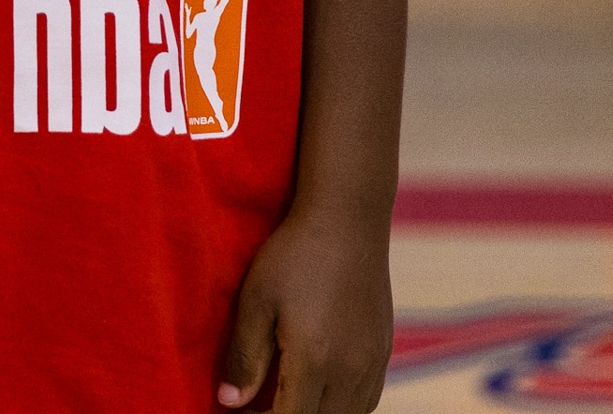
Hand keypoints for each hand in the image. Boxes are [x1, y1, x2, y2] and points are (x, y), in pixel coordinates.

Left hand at [217, 207, 392, 413]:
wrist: (347, 216)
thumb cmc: (295, 252)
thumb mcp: (257, 299)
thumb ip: (244, 356)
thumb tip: (229, 402)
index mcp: (314, 361)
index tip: (241, 411)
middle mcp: (349, 370)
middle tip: (260, 403)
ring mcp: (372, 361)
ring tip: (288, 395)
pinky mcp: (383, 349)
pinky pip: (367, 399)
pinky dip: (343, 405)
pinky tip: (322, 387)